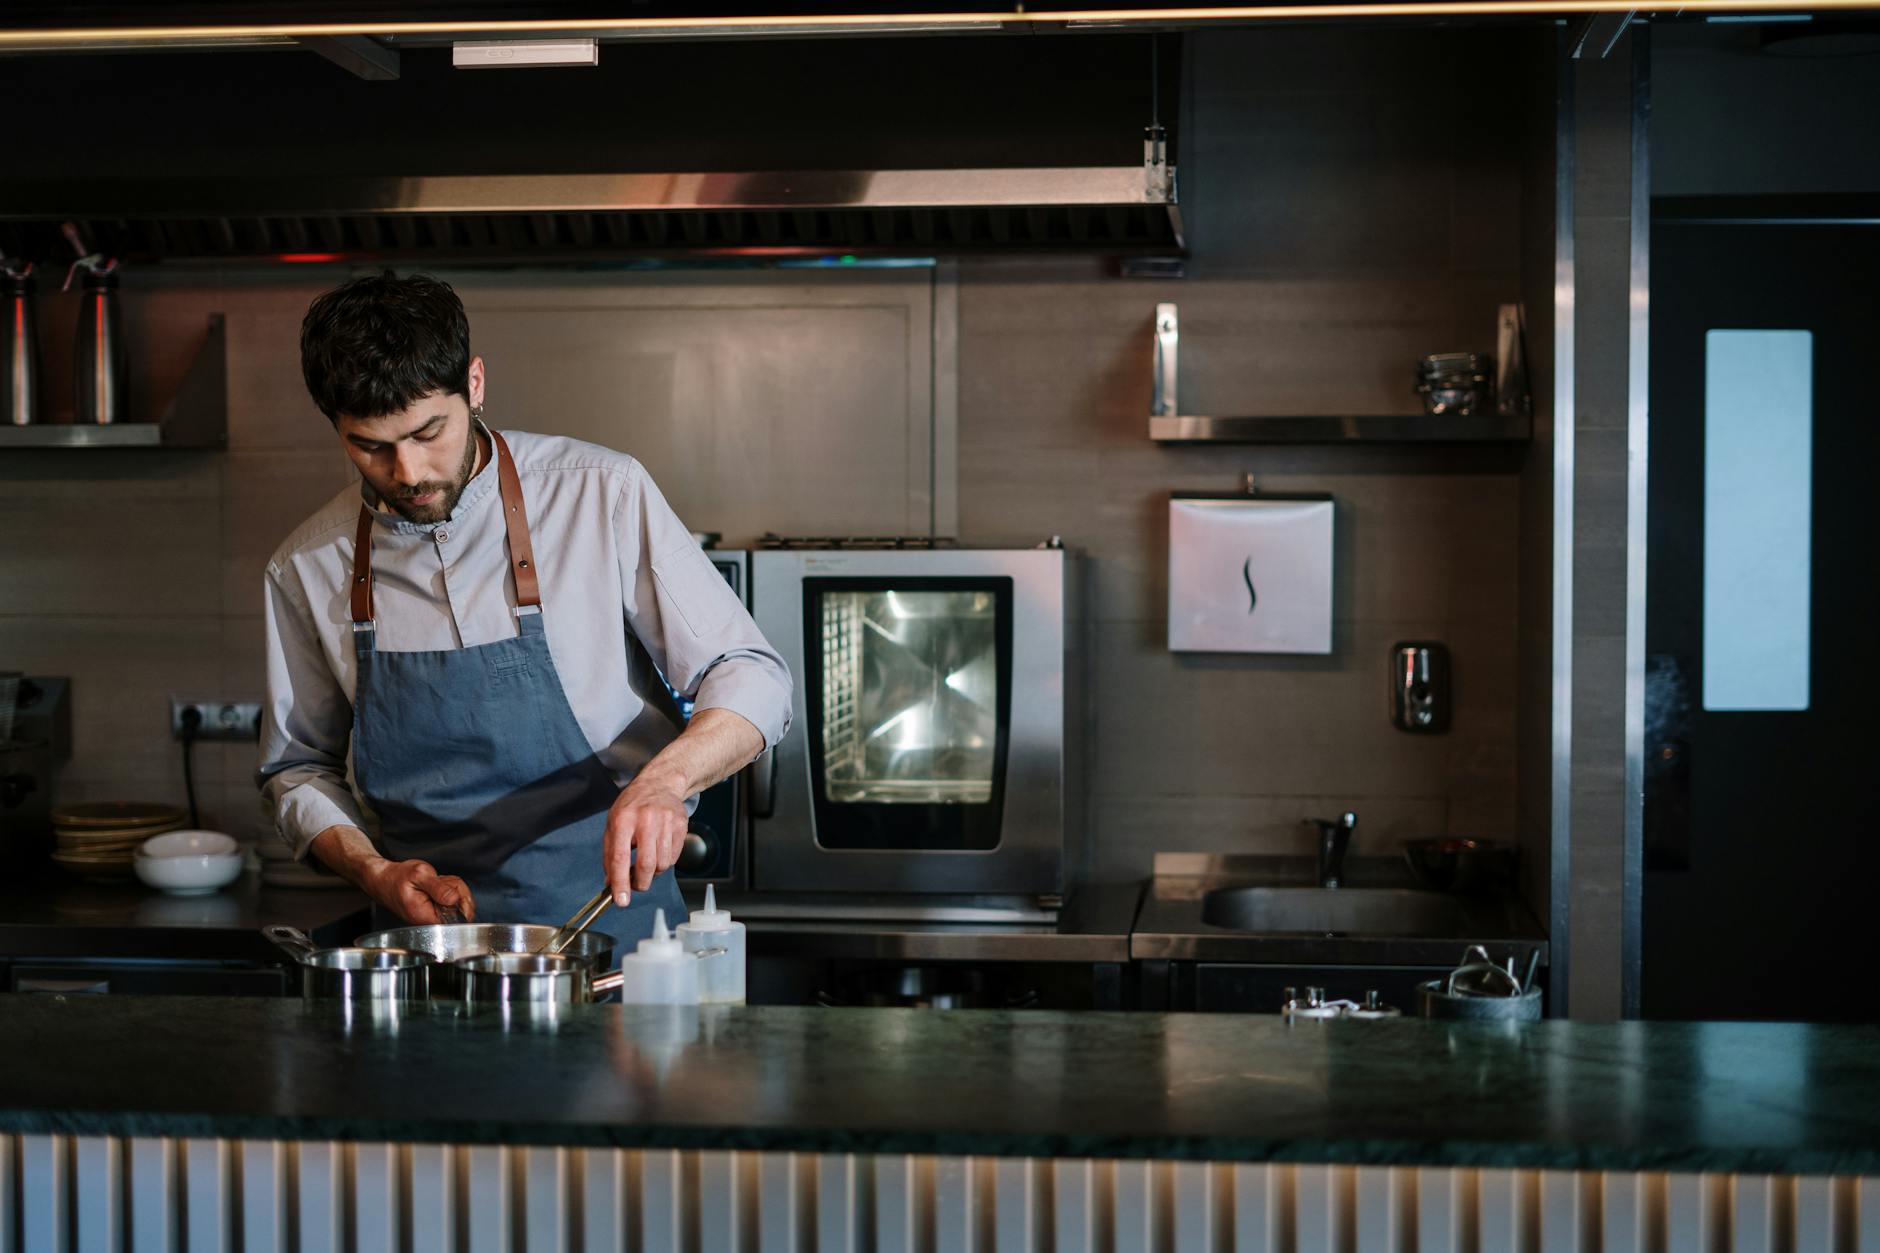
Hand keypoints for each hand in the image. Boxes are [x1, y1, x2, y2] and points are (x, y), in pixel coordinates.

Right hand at [359, 857, 475, 924]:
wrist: (383, 879)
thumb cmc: (397, 877)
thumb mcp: (419, 875)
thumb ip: (439, 888)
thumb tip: (455, 900)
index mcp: (425, 916)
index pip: (457, 917)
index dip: (461, 900)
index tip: (451, 886)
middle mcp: (429, 920)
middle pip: (461, 909)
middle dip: (457, 889)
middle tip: (440, 880)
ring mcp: (432, 915)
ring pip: (458, 902)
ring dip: (452, 886)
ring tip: (435, 881)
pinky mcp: (434, 910)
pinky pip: (451, 899)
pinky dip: (447, 888)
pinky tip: (435, 884)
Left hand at [603, 774, 688, 906]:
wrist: (659, 784)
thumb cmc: (633, 806)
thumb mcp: (613, 824)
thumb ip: (610, 854)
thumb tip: (610, 883)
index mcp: (623, 819)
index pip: (620, 857)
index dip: (620, 883)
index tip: (621, 901)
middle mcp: (646, 820)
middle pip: (646, 865)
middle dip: (641, 883)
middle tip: (636, 885)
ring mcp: (666, 821)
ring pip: (663, 864)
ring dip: (654, 872)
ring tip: (648, 861)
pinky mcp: (681, 825)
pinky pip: (675, 857)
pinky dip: (666, 861)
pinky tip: (659, 850)